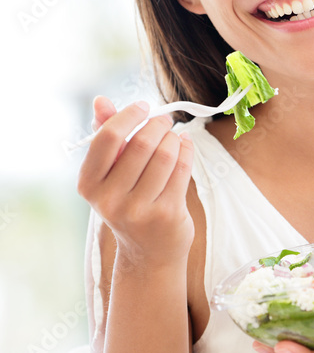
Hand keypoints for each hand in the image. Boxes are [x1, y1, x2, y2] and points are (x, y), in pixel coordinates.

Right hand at [77, 95, 194, 268]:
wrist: (148, 251)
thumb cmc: (128, 201)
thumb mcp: (109, 173)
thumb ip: (105, 135)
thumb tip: (100, 101)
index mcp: (89, 185)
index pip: (107, 138)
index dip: (128, 116)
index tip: (143, 107)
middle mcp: (110, 200)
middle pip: (141, 144)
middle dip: (158, 125)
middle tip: (164, 121)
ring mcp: (139, 210)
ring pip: (165, 154)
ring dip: (173, 138)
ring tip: (173, 138)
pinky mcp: (167, 214)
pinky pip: (182, 169)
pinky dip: (186, 151)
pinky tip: (184, 147)